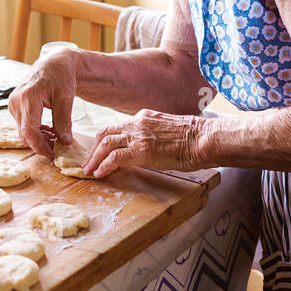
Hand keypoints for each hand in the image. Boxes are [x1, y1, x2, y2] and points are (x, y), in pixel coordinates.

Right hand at [7, 49, 81, 157]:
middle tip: (57, 146)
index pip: (29, 130)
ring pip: (23, 131)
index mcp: (28, 97)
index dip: (39, 146)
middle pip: (24, 133)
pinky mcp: (14, 106)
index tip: (51, 155)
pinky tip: (47, 129)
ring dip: (38, 138)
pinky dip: (34, 131)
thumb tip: (65, 142)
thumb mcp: (66, 99)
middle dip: (40, 144)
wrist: (53, 64)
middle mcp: (16, 101)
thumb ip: (64, 121)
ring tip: (55, 136)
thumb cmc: (60, 77)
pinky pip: (22, 125)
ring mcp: (13, 104)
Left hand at [84, 109, 209, 177]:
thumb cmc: (194, 138)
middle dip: (94, 149)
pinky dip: (104, 165)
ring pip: (106, 143)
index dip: (105, 140)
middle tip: (88, 163)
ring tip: (89, 171)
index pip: (117, 127)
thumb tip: (147, 149)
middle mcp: (137, 123)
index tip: (99, 151)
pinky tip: (100, 173)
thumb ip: (153, 136)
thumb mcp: (168, 131)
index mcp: (143, 117)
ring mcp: (138, 135)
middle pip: (106, 132)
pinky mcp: (141, 150)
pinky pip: (115, 156)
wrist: (203, 138)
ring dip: (94, 158)